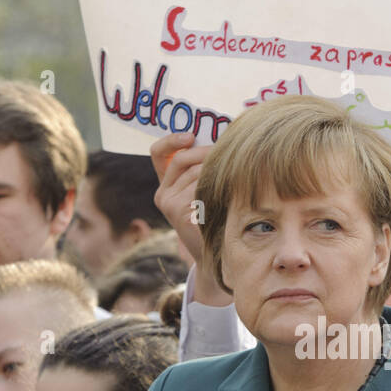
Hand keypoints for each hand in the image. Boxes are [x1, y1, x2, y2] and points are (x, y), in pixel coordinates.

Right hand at [150, 134, 232, 305]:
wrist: (214, 254)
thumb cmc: (215, 219)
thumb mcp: (204, 193)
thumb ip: (202, 171)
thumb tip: (221, 141)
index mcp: (165, 186)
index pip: (158, 153)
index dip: (171, 140)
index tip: (190, 136)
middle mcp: (162, 194)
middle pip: (182, 159)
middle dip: (206, 152)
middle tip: (227, 153)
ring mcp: (169, 204)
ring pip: (195, 172)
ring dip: (216, 170)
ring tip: (232, 177)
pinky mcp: (179, 212)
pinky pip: (201, 187)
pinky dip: (217, 186)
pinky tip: (228, 195)